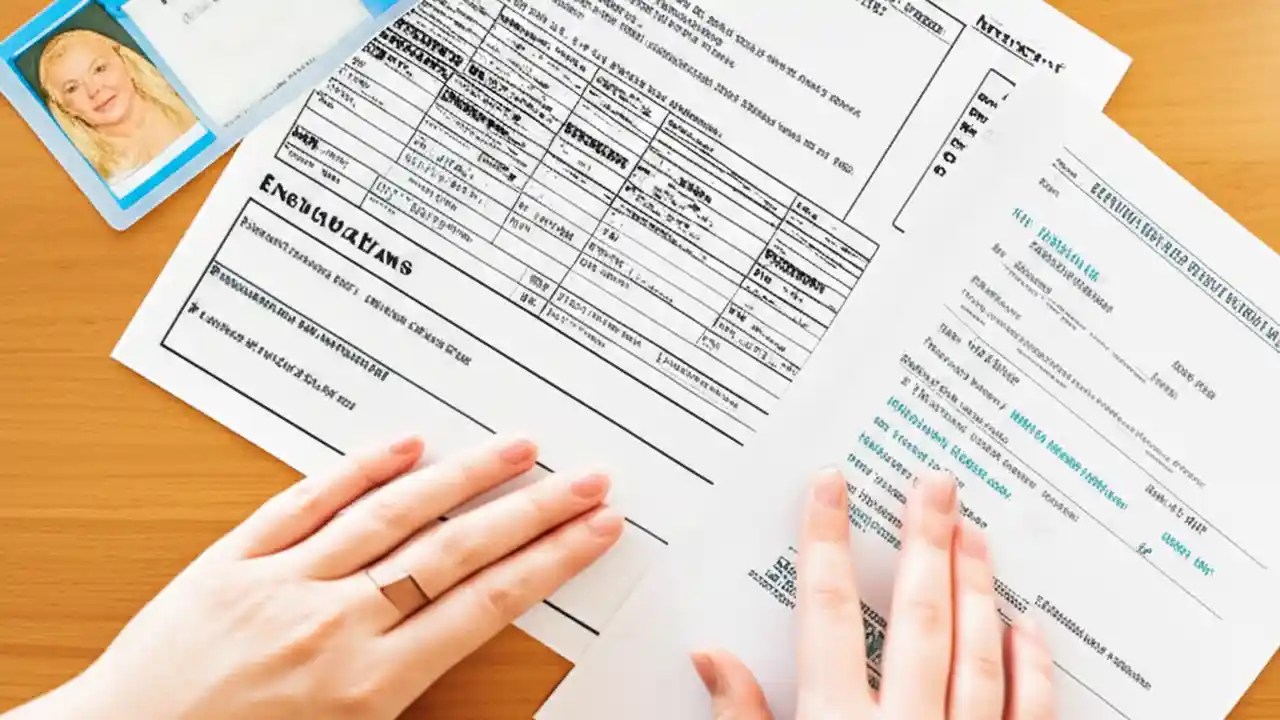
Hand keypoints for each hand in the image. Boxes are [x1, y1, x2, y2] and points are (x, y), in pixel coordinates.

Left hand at [6, 435, 622, 719]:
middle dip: (533, 511)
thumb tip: (472, 638)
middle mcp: (335, 625)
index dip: (550, 561)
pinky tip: (406, 443)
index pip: (485, 605)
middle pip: (456, 552)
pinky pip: (304, 503)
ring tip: (517, 446)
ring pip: (392, 514)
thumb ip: (411, 698)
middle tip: (587, 478)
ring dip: (463, 475)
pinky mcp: (232, 561)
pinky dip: (357, 469)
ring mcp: (283, 585)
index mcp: (368, 686)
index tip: (595, 529)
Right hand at [692, 471, 1054, 718]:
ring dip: (978, 587)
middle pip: (920, 618)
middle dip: (924, 542)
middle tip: (934, 483)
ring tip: (975, 531)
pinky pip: (1028, 716)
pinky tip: (1029, 627)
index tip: (830, 488)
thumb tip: (711, 657)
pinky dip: (1032, 668)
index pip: (829, 614)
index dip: (826, 542)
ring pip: (980, 654)